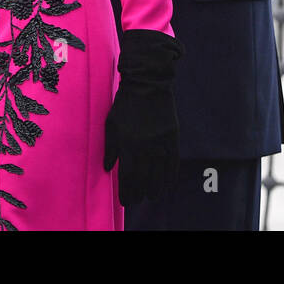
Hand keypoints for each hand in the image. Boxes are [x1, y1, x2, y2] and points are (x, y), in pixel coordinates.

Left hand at [103, 30, 182, 205]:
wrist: (148, 82)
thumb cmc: (125, 103)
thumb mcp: (111, 123)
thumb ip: (110, 147)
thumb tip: (109, 168)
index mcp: (127, 142)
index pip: (128, 175)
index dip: (128, 191)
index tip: (127, 201)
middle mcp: (145, 145)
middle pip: (144, 178)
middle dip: (140, 192)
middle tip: (138, 200)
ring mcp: (161, 141)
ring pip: (160, 173)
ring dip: (156, 188)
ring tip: (152, 197)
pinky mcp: (173, 135)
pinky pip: (173, 162)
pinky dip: (170, 175)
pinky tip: (167, 184)